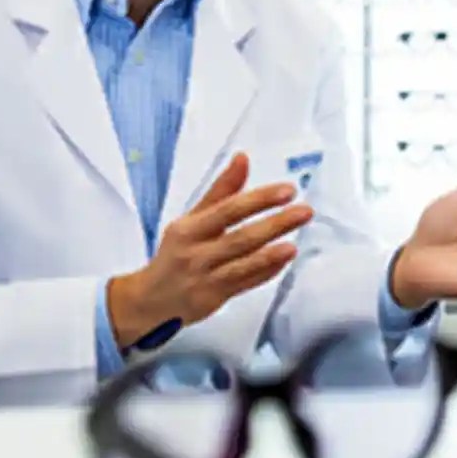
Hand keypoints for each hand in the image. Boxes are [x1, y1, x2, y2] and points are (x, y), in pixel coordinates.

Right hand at [107, 153, 313, 349]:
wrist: (152, 299)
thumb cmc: (177, 253)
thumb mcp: (192, 219)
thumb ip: (221, 191)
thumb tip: (243, 158)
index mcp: (189, 229)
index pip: (228, 210)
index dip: (259, 199)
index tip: (287, 190)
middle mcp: (196, 254)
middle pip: (240, 238)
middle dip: (274, 224)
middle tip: (304, 211)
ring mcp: (205, 279)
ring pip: (242, 265)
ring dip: (270, 256)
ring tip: (293, 244)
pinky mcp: (213, 299)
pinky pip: (244, 284)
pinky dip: (264, 273)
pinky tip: (283, 261)